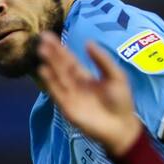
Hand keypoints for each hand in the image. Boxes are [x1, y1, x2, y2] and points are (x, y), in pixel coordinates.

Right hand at [37, 32, 143, 155]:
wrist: (122, 126)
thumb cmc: (121, 101)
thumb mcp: (116, 76)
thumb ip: (102, 60)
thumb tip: (88, 42)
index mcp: (85, 76)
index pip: (69, 60)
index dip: (59, 48)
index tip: (48, 36)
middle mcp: (74, 84)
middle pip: (60, 66)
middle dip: (52, 53)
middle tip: (42, 38)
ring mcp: (70, 96)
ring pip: (57, 77)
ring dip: (49, 64)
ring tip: (42, 50)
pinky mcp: (68, 107)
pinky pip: (57, 92)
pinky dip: (50, 82)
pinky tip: (44, 70)